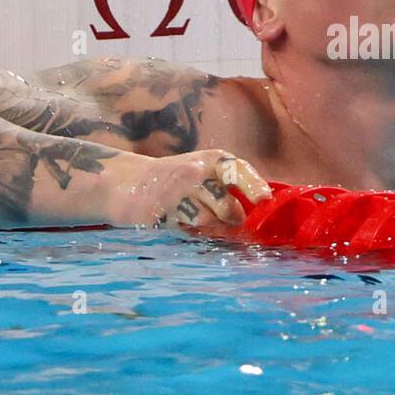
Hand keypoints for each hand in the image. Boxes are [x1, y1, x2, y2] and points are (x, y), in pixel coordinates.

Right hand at [106, 149, 271, 229]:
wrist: (131, 184)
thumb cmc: (179, 180)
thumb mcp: (206, 170)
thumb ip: (232, 184)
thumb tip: (264, 208)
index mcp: (213, 161)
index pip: (238, 171)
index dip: (254, 186)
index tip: (263, 200)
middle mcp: (195, 174)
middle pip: (227, 208)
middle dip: (232, 219)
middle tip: (228, 220)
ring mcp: (177, 195)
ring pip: (208, 222)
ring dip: (212, 228)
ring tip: (202, 220)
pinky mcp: (162, 216)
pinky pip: (188, 233)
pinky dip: (193, 234)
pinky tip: (185, 225)